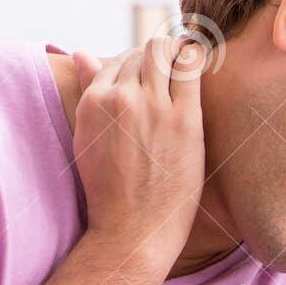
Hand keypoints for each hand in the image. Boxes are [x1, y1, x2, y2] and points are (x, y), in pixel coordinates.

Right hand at [68, 37, 204, 278]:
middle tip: (176, 71)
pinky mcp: (182, 118)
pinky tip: (203, 64)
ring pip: (164, 52)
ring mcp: (152, 106)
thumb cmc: (112, 192)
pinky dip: (196, 57)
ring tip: (188, 67)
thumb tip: (82, 53)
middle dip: (159, 58)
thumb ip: (89, 92)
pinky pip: (190, 67)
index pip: (119, 60)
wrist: (132, 232)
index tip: (155, 79)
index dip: (138, 66)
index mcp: (94, 102)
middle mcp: (120, 98)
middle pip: (143, 52)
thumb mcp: (88, 139)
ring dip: (178, 54)